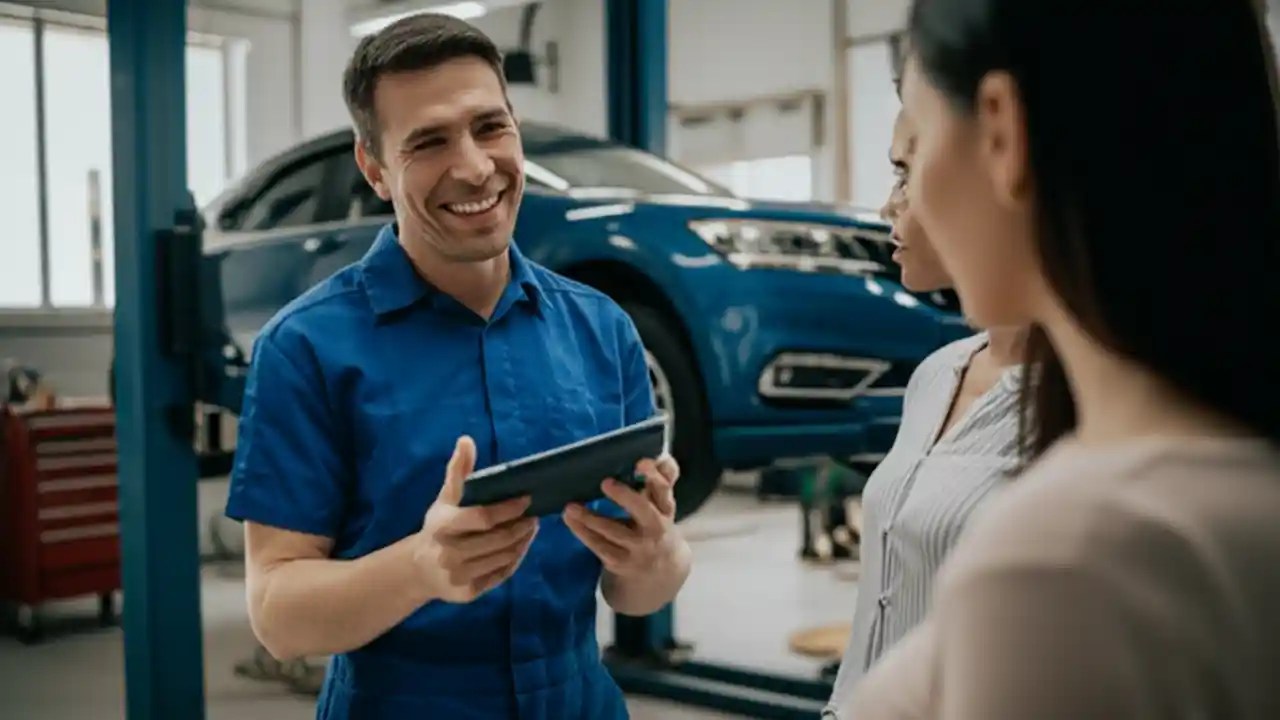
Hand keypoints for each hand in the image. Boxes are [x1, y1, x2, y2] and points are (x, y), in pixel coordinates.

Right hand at [413, 436, 537, 602]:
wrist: (419, 569)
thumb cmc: (439, 526)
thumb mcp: (445, 498)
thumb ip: (458, 470)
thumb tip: (466, 440)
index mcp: (443, 526)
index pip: (483, 517)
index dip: (509, 509)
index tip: (527, 499)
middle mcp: (449, 553)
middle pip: (498, 539)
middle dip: (521, 526)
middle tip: (535, 515)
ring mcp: (458, 576)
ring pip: (503, 557)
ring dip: (522, 542)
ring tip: (530, 528)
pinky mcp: (468, 593)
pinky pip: (501, 575)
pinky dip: (515, 559)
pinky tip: (520, 546)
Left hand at [562, 455, 682, 578]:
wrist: (661, 569)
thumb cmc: (654, 524)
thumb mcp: (660, 504)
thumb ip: (659, 480)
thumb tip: (659, 455)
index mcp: (665, 507)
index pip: (664, 487)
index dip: (654, 475)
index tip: (640, 462)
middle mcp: (655, 526)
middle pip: (643, 509)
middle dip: (625, 496)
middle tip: (605, 482)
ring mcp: (639, 547)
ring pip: (614, 531)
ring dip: (591, 518)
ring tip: (571, 507)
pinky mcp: (621, 561)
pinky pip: (599, 546)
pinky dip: (583, 532)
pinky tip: (570, 520)